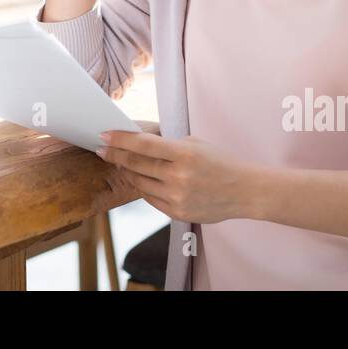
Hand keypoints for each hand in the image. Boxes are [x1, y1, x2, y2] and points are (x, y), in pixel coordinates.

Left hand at [96, 130, 262, 223]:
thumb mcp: (196, 144)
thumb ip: (168, 145)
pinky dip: (143, 188)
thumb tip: (139, 145)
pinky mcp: (178, 213)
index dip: (120, 139)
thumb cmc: (220, 162)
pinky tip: (140, 179)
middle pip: (136, 164)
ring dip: (127, 172)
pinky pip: (150, 199)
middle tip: (102, 149)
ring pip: (140, 183)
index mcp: (184, 154)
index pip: (143, 145)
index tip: (103, 135)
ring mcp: (178, 197)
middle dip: (115, 155)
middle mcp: (179, 176)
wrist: (245, 191)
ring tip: (121, 164)